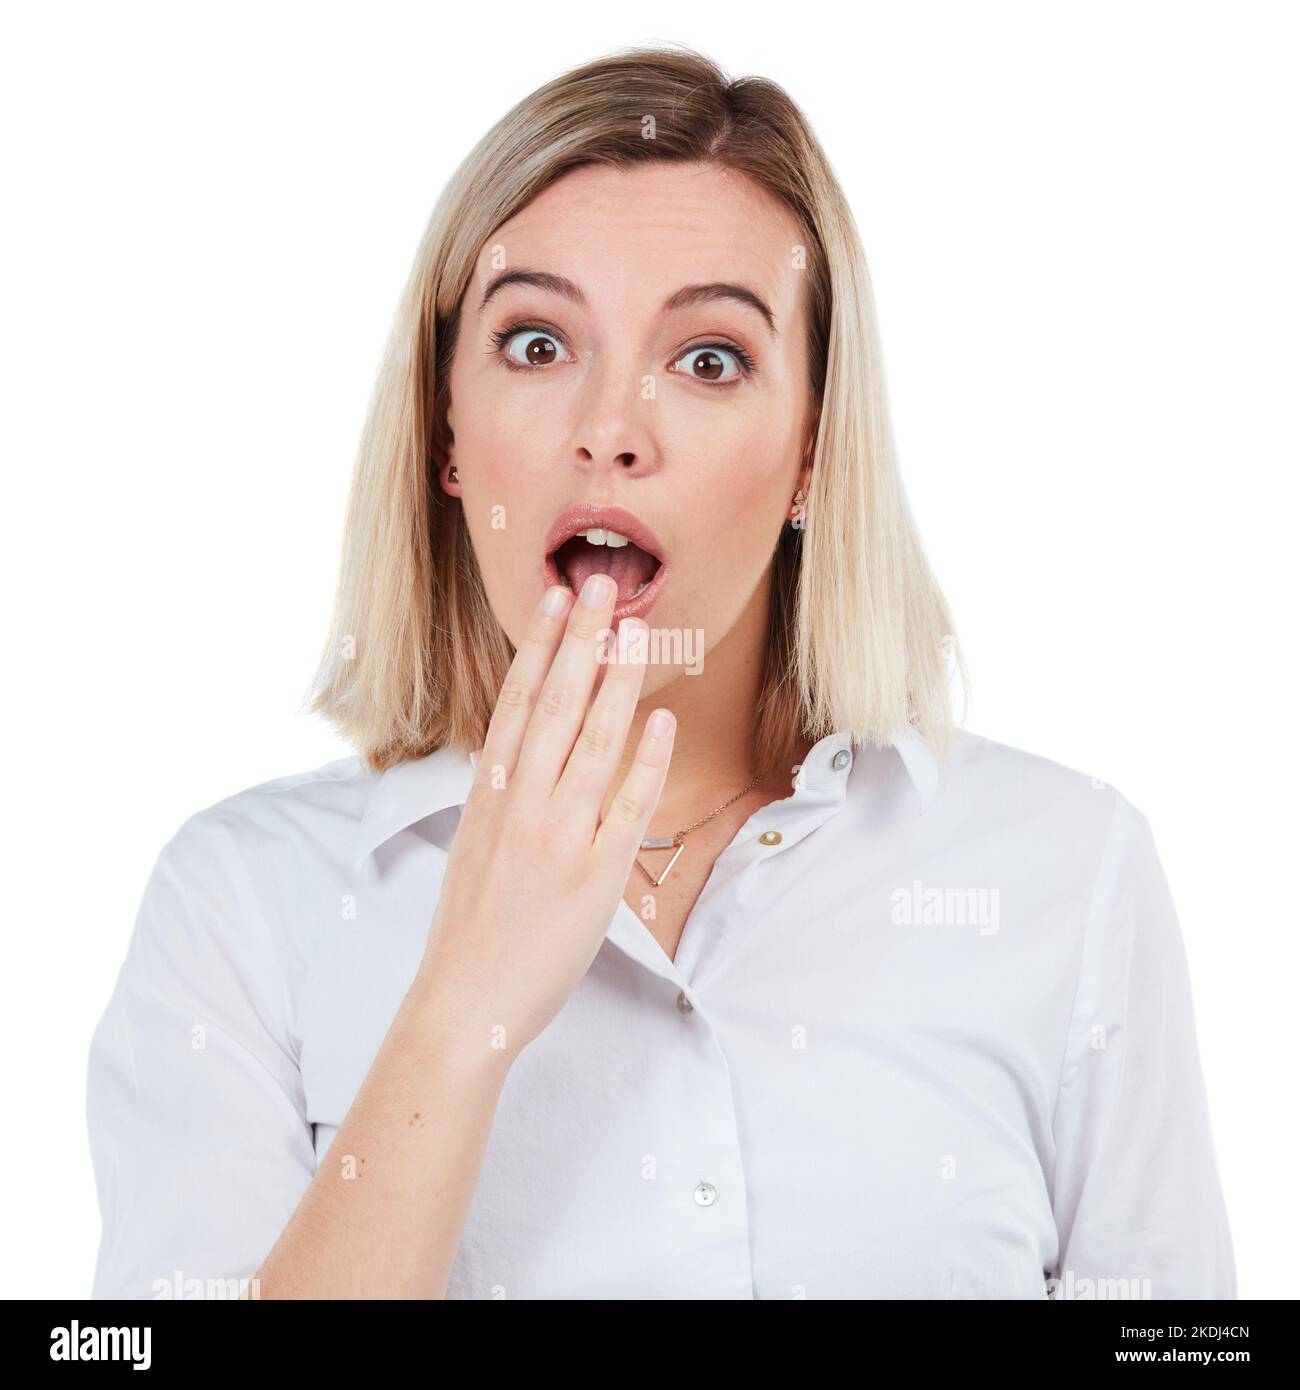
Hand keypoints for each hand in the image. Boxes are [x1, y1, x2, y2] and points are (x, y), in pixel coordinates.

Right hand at [415, 572, 675, 1059]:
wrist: (467, 1002)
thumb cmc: (471, 926)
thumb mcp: (473, 842)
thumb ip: (500, 792)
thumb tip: (514, 745)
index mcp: (488, 794)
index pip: (516, 703)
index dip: (539, 647)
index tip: (555, 600)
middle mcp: (520, 805)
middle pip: (554, 706)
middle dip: (581, 641)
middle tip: (602, 584)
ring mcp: (558, 836)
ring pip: (593, 743)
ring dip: (617, 682)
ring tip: (638, 630)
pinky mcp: (594, 875)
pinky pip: (626, 807)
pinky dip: (645, 761)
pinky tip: (660, 720)